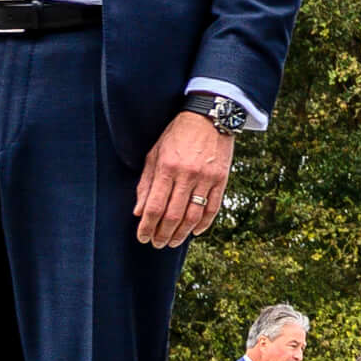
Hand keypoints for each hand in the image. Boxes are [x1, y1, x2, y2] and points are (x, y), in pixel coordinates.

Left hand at [134, 109, 234, 247]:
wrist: (208, 117)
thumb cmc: (176, 135)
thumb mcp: (154, 154)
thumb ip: (146, 183)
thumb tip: (138, 211)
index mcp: (167, 168)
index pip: (155, 207)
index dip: (147, 226)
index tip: (142, 237)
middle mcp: (187, 175)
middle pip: (173, 215)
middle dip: (162, 234)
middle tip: (156, 244)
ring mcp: (206, 178)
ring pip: (193, 215)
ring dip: (181, 233)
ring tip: (172, 242)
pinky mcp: (221, 179)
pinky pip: (213, 207)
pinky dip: (204, 224)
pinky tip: (194, 232)